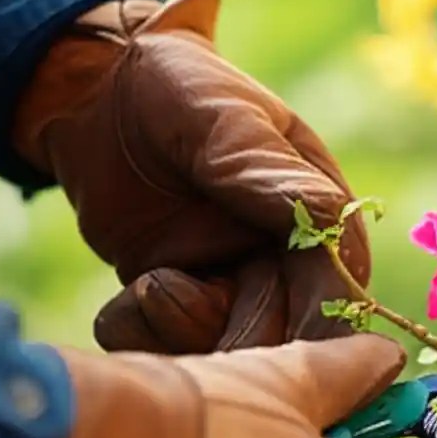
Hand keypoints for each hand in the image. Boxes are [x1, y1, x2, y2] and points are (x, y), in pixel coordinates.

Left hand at [13, 0, 365, 353]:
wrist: (97, 96)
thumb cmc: (175, 88)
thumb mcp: (219, 115)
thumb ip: (264, 167)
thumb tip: (326, 213)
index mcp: (319, 211)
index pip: (339, 279)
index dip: (320, 316)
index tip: (289, 340)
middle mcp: (284, 260)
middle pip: (290, 332)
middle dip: (247, 340)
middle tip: (195, 323)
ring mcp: (231, 286)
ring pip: (229, 349)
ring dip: (186, 335)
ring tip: (147, 289)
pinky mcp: (178, 304)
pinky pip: (167, 345)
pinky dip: (140, 336)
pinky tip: (124, 299)